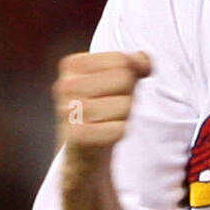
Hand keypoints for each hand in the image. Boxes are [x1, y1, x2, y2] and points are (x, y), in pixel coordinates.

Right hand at [53, 50, 150, 167]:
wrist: (84, 149)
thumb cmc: (103, 105)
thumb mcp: (118, 76)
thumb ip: (134, 62)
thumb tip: (144, 62)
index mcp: (72, 64)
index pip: (121, 60)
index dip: (131, 73)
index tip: (117, 87)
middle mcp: (65, 85)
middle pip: (124, 79)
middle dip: (127, 94)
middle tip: (111, 105)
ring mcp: (68, 111)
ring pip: (125, 104)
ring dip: (124, 115)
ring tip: (107, 119)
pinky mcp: (77, 136)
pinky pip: (120, 129)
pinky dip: (119, 132)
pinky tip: (105, 133)